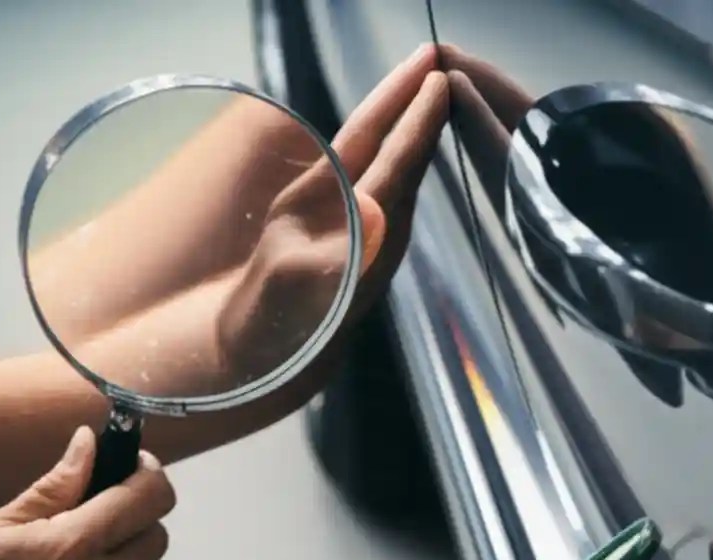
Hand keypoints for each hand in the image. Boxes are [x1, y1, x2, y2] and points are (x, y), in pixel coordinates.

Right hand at [216, 45, 449, 384]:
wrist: (275, 350)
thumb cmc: (273, 311)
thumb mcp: (289, 278)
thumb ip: (332, 244)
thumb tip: (374, 210)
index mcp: (364, 230)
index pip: (397, 159)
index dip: (416, 116)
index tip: (436, 76)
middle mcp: (382, 227)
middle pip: (407, 152)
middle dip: (424, 104)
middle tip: (439, 56)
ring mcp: (382, 229)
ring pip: (403, 162)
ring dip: (417, 119)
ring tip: (429, 75)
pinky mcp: (373, 231)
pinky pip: (390, 175)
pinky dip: (401, 142)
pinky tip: (408, 122)